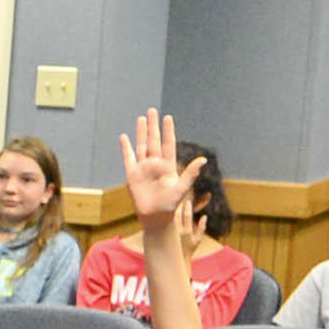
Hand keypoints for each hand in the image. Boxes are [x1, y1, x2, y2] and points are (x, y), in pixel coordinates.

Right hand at [118, 107, 183, 228]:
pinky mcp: (132, 175)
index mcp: (168, 165)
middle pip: (154, 140)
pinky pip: (128, 158)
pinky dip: (126, 147)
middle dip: (153, 126)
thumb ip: (190, 173)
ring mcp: (143, 168)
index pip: (168, 144)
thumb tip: (204, 160)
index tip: (168, 118)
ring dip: (140, 132)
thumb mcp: (182, 188)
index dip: (168, 131)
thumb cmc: (170, 205)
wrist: (155, 217)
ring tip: (141, 118)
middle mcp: (155, 164)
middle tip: (152, 110)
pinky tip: (124, 137)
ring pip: (141, 146)